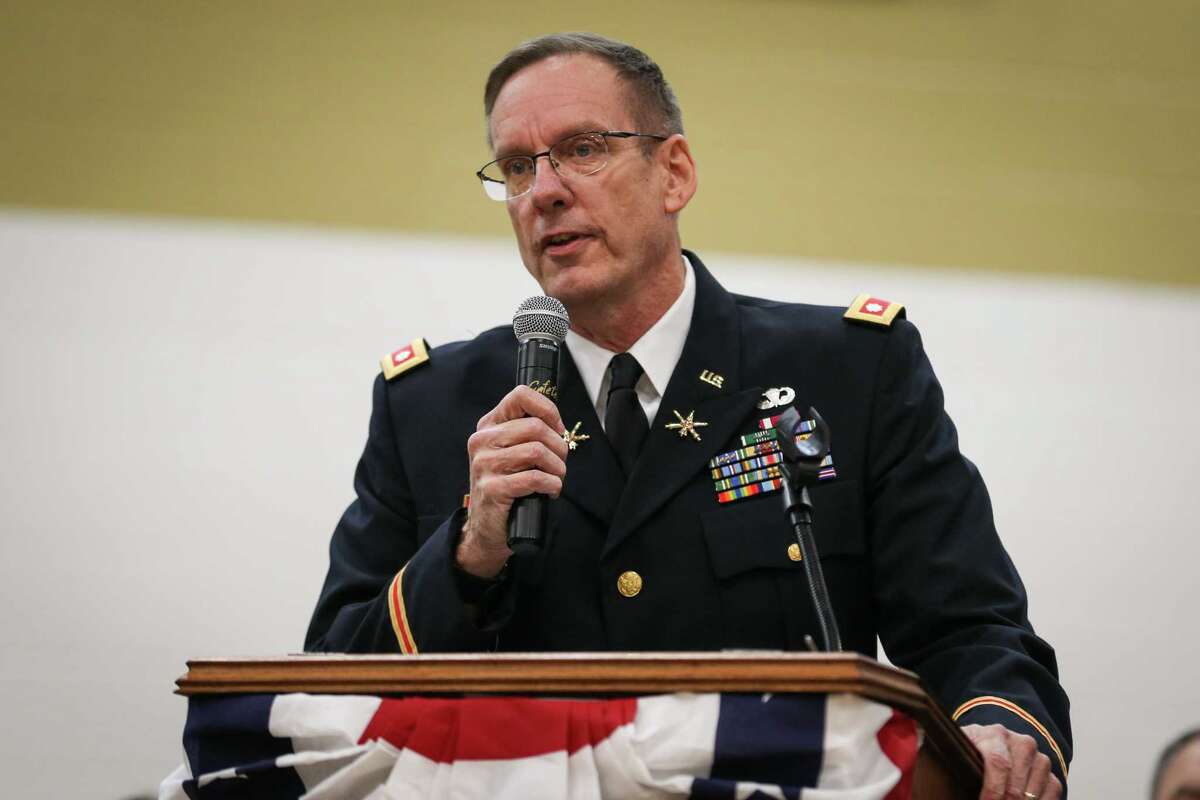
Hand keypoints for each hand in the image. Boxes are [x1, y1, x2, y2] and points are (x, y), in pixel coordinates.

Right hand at [457, 386, 567, 576]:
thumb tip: (559, 426)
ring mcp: (484, 464)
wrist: (487, 528)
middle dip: (559, 446)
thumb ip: (529, 434)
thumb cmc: (507, 487)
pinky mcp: (492, 488)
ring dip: (558, 468)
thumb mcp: (513, 453)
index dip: (548, 409)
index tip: (558, 429)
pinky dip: (552, 485)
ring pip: (537, 451)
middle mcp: (482, 441)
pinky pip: (534, 478)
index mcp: (489, 426)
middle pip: (535, 427)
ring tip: (556, 479)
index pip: (520, 396)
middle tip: (560, 463)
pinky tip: (550, 491)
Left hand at [961, 723, 1061, 799]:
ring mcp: (1037, 756)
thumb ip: (956, 762)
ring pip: (1033, 791)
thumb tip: (946, 779)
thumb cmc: (971, 754)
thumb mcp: (960, 754)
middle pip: (1016, 785)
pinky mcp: (1049, 770)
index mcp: (993, 735)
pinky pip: (1052, 791)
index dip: (993, 790)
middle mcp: (1020, 742)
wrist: (990, 745)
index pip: (998, 762)